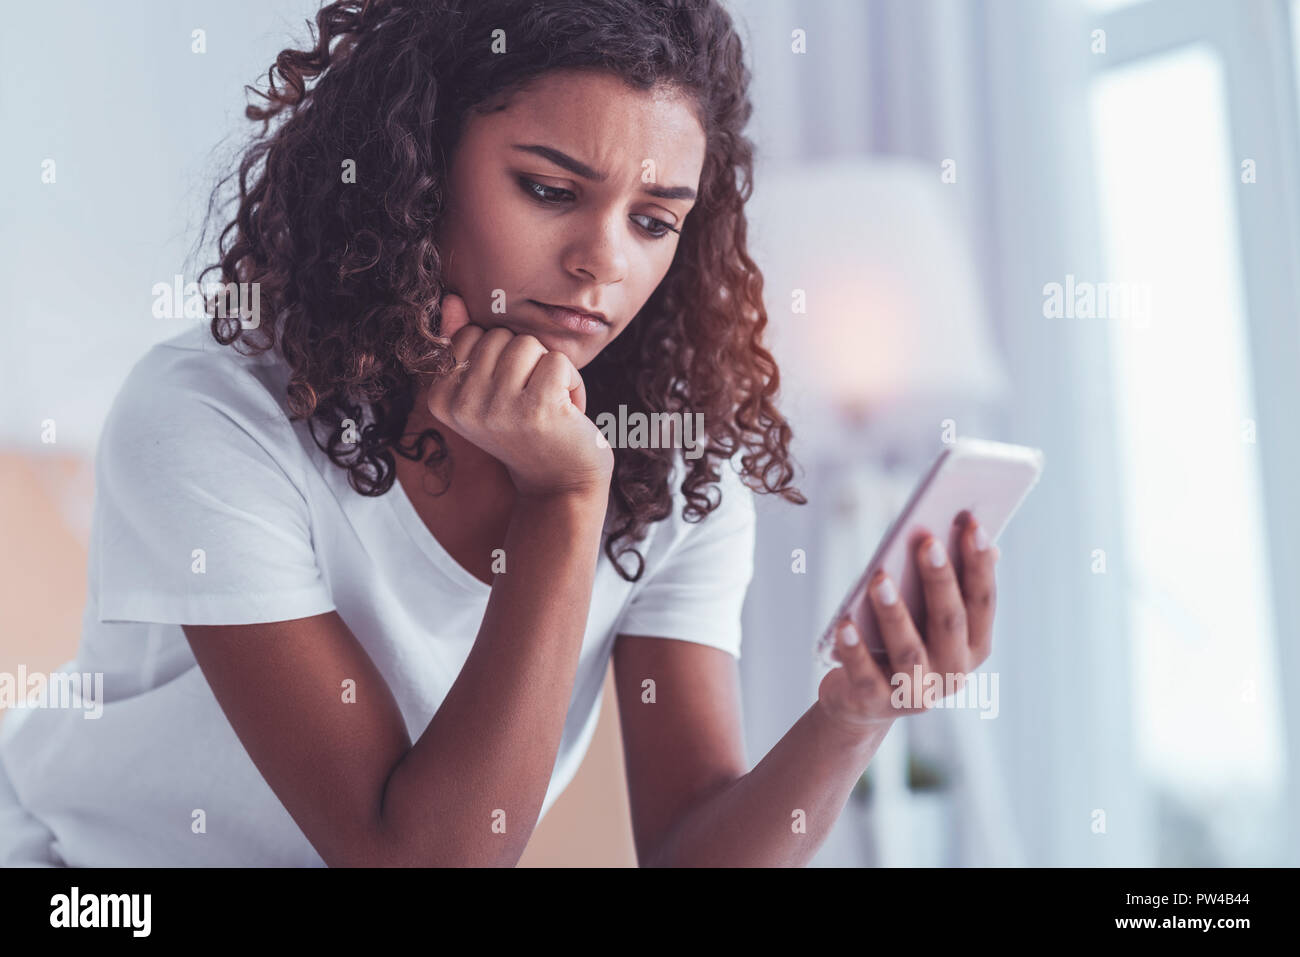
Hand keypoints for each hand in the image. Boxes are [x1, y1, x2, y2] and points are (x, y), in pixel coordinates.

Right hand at [424, 293, 614, 497]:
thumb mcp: (487, 391)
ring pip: (529, 345)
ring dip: (549, 371)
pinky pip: (558, 360)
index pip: (473, 335)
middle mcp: (461, 405)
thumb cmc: (526, 432)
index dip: (501, 358)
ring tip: (549, 407)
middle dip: (527, 363)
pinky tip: (567, 413)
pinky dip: (572, 382)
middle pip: (502, 337)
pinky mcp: (536, 409)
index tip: (508, 396)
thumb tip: (452, 299)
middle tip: (532, 404)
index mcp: (441, 399)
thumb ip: (465, 346)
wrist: (560, 485)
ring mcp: (497, 409)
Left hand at [816, 512, 999, 732]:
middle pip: (949, 622)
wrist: (864, 702)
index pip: (982, 602)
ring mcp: (916, 692)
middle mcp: (953, 672)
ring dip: (894, 612)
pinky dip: (854, 649)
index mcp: (973, 646)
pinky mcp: (876, 703)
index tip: (973, 525)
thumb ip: (951, 581)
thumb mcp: (927, 616)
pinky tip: (844, 622)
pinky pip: (864, 674)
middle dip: (939, 580)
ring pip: (908, 650)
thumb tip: (976, 533)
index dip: (980, 564)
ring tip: (879, 577)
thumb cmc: (901, 641)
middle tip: (927, 541)